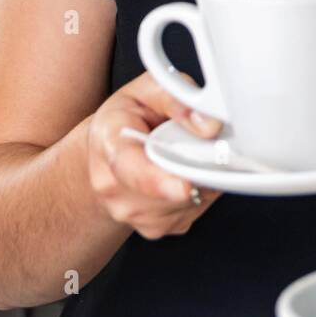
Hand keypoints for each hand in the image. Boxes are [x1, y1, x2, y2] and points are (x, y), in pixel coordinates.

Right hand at [87, 71, 222, 238]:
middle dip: (195, 169)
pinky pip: (190, 212)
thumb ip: (176, 99)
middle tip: (198, 144)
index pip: (130, 168)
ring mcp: (130, 212)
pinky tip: (184, 172)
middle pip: (168, 190)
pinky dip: (198, 193)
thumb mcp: (149, 89)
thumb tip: (208, 125)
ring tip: (185, 155)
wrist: (107, 149)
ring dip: (199, 180)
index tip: (184, 186)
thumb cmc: (130, 115)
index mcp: (108, 143)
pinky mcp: (152, 228)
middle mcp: (112, 185)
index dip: (158, 180)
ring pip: (185, 203)